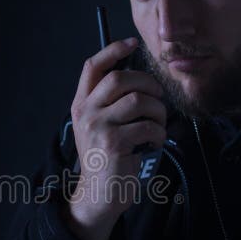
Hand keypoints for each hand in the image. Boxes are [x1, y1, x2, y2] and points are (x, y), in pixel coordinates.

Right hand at [66, 37, 166, 239]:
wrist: (97, 196)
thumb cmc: (104, 160)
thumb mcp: (96, 128)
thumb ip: (107, 105)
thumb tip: (138, 80)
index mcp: (81, 106)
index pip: (92, 67)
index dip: (113, 50)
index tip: (132, 43)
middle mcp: (86, 114)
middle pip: (119, 79)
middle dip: (146, 83)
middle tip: (158, 96)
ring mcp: (98, 128)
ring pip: (138, 101)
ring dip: (157, 110)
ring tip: (158, 123)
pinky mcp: (115, 144)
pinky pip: (147, 126)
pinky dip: (159, 132)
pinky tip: (155, 142)